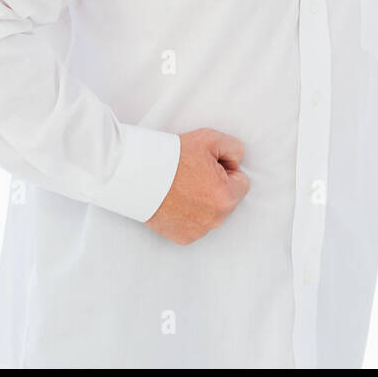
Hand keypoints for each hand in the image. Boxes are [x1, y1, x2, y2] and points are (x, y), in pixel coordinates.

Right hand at [145, 127, 249, 244]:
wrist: (136, 173)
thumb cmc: (171, 156)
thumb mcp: (211, 139)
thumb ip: (234, 148)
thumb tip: (236, 162)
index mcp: (226, 197)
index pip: (241, 182)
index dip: (225, 169)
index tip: (206, 165)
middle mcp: (215, 219)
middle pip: (227, 199)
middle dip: (215, 187)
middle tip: (191, 174)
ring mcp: (198, 231)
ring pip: (211, 213)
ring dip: (202, 202)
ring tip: (180, 186)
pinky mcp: (183, 238)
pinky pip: (196, 224)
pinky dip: (188, 214)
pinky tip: (174, 200)